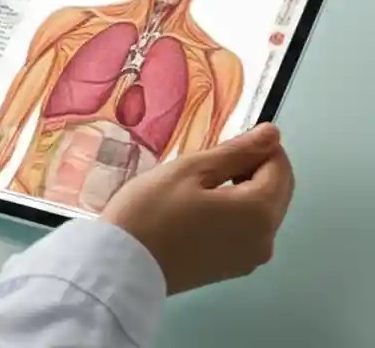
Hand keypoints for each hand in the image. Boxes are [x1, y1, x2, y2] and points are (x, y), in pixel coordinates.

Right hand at [100, 123, 294, 294]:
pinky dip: (232, 215)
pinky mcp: (232, 269)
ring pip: (261, 212)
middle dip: (252, 170)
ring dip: (241, 192)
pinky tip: (197, 213)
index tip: (221, 145)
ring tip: (197, 189)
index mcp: (260, 211)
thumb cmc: (151, 211)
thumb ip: (236, 151)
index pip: (280, 167)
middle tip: (206, 165)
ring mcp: (250, 259)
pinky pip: (246, 232)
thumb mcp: (191, 170)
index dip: (257, 147)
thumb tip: (273, 134)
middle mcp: (266, 239)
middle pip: (276, 191)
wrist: (122, 266)